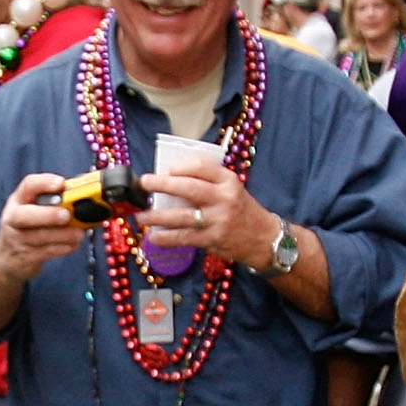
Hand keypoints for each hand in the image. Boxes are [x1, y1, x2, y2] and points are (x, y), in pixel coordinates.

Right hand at [0, 172, 83, 278]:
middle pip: (25, 215)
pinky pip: (47, 252)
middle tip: (66, 215)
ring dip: (64, 234)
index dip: (44, 183)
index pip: (28, 186)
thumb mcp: (33, 209)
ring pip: (40, 236)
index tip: (61, 183)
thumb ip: (54, 202)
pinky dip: (64, 247)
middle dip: (49, 214)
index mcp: (18, 200)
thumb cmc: (28, 228)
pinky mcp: (26, 257)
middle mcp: (13, 218)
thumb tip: (86, 198)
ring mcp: (17, 239)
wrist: (8, 258)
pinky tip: (74, 243)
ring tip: (80, 233)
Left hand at [141, 153, 288, 266]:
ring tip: (142, 216)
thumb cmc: (242, 210)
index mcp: (228, 180)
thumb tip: (170, 179)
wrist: (264, 238)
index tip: (166, 170)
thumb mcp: (231, 189)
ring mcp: (218, 220)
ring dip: (157, 216)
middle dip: (162, 184)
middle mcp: (224, 198)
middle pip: (188, 188)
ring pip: (181, 216)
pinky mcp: (213, 239)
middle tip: (145, 183)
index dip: (180, 167)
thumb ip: (207, 182)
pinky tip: (154, 237)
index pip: (201, 167)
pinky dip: (166, 238)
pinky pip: (184, 238)